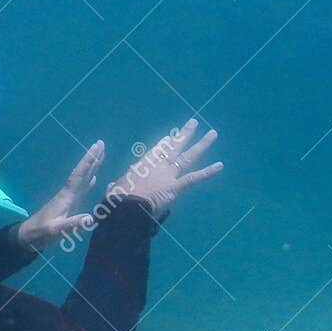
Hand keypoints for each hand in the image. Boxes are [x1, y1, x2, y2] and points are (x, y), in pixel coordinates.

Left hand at [17, 140, 103, 251]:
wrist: (29, 236)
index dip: (89, 161)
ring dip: (92, 167)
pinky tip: (94, 178)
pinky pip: (82, 189)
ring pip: (83, 178)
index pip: (79, 175)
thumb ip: (72, 224)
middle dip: (92, 158)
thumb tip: (91, 218)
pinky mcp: (69, 205)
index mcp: (66, 196)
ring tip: (100, 156)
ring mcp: (68, 198)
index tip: (97, 147)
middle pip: (82, 172)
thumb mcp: (56, 230)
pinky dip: (89, 182)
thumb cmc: (41, 233)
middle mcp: (68, 193)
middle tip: (101, 143)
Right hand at [107, 118, 221, 215]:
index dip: (163, 145)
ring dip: (201, 144)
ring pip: (188, 156)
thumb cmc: (116, 200)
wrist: (125, 208)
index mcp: (141, 165)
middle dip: (185, 134)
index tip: (168, 138)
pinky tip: (220, 165)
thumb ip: (116, 186)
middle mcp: (157, 165)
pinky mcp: (175, 186)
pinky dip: (207, 172)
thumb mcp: (114, 190)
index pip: (155, 152)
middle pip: (174, 147)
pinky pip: (194, 178)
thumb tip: (111, 186)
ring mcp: (168, 174)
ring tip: (213, 134)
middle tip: (194, 123)